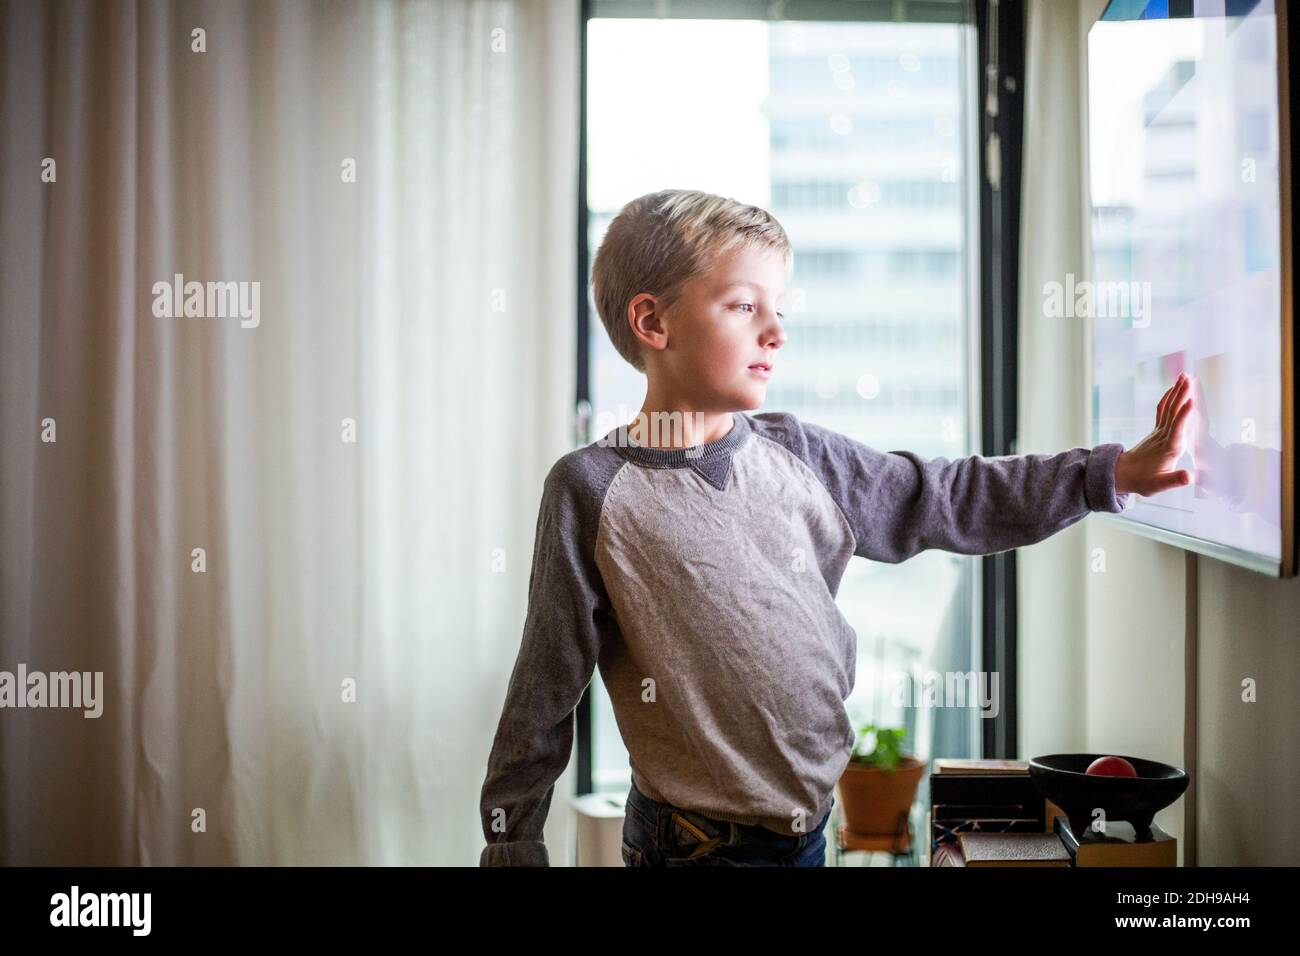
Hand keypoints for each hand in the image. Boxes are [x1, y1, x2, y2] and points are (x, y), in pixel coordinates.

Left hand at [1114, 372, 1194, 495]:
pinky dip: (1169, 398)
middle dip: (1182, 394)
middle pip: (1173, 412)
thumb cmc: (1143, 481)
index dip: (1184, 416)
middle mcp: (1164, 436)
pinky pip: (1162, 410)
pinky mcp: (1157, 430)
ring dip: (1177, 391)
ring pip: (1168, 407)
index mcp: (1169, 449)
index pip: (1177, 429)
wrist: (1123, 475)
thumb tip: (1190, 477)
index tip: (1192, 401)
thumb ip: (1175, 480)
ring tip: (1185, 376)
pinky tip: (1174, 388)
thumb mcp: (1159, 485)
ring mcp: (1159, 431)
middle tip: (1190, 378)